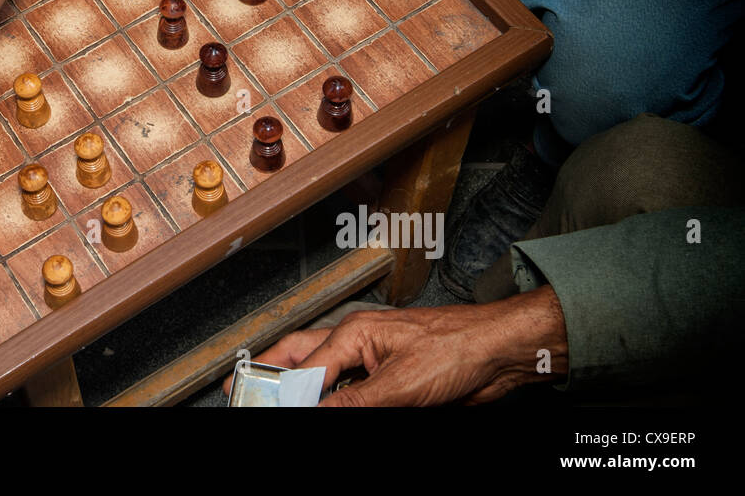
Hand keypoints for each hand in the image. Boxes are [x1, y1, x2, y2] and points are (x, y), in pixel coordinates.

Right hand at [222, 288, 567, 405]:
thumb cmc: (457, 346)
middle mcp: (358, 346)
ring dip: (305, 390)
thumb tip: (312, 411)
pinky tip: (328, 406)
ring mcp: (374, 365)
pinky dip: (336, 401)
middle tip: (244, 391)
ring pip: (325, 378)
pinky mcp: (392, 385)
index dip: (280, 393)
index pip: (304, 369)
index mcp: (353, 333)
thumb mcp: (398, 383)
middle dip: (271, 375)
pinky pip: (353, 395)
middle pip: (301, 359)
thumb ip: (351, 402)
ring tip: (280, 400)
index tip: (259, 405)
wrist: (499, 355)